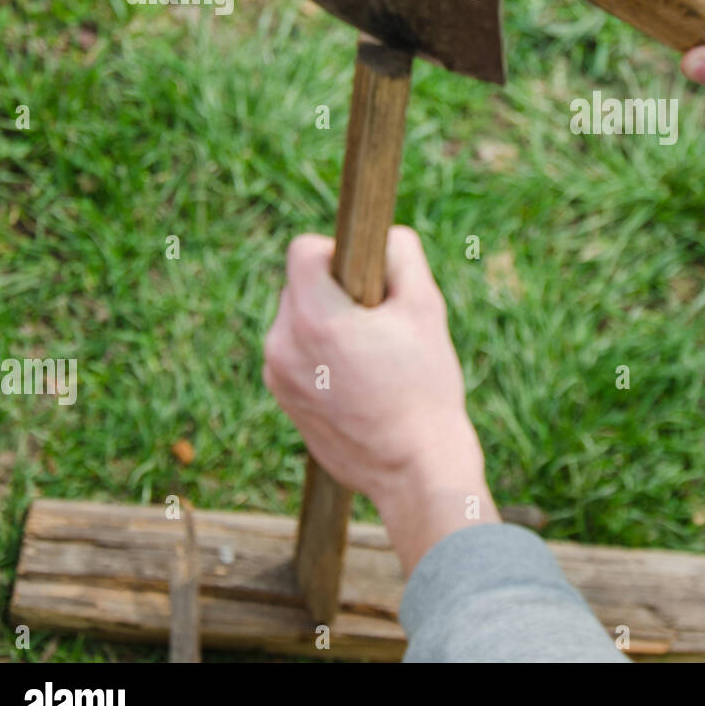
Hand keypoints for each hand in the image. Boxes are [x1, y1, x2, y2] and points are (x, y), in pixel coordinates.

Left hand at [263, 227, 497, 574]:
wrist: (414, 468)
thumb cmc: (425, 386)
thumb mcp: (426, 307)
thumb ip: (403, 255)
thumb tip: (385, 237)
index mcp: (314, 317)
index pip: (303, 249)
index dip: (339, 251)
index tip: (369, 276)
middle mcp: (282, 343)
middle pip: (300, 284)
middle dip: (336, 290)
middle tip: (379, 320)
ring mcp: (277, 375)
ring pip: (297, 319)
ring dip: (328, 322)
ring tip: (372, 355)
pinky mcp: (282, 399)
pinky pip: (296, 354)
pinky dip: (321, 354)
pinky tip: (359, 380)